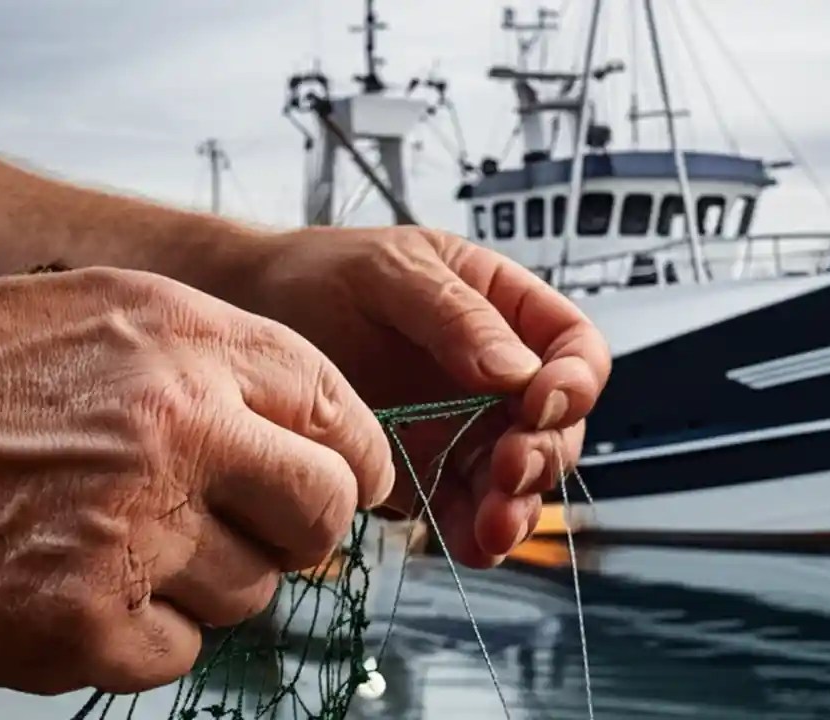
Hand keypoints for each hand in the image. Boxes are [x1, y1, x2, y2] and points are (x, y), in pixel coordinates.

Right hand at [0, 267, 392, 694]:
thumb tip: (288, 425)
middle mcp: (174, 426)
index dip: (357, 450)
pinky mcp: (82, 623)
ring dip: (210, 580)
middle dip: (306, 526)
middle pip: (320, 504)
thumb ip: (197, 360)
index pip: (330, 402)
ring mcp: (133, 529)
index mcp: (178, 338)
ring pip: (252, 587)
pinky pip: (180, 649)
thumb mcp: (81, 313)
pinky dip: (147, 634)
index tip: (357, 479)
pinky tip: (84, 590)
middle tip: (271, 532)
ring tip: (122, 545)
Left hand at [243, 226, 610, 568]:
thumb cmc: (324, 273)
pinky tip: (469, 546)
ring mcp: (464, 428)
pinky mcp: (426, 472)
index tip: (540, 402)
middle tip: (508, 470)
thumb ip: (454, 315)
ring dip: (516, 507)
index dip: (575, 381)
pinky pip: (465, 510)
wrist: (254, 312)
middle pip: (557, 425)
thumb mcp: (391, 271)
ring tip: (491, 528)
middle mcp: (496, 375)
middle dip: (543, 454)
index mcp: (505, 310)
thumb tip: (516, 372)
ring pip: (518, 479)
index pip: (574, 348)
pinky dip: (473, 534)